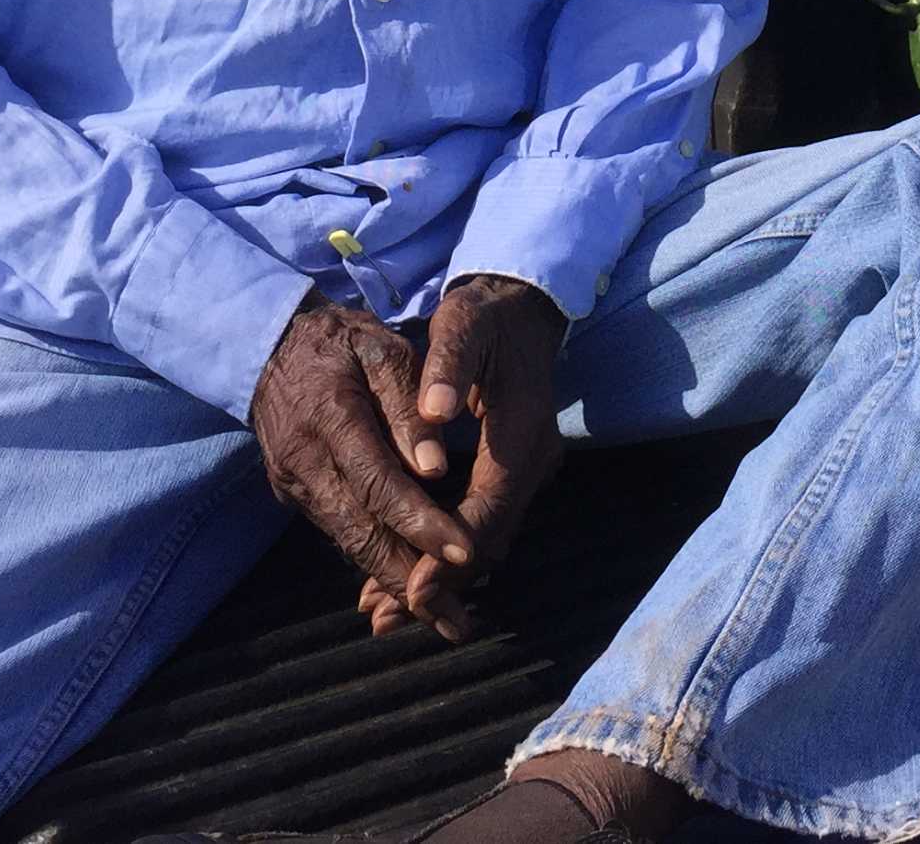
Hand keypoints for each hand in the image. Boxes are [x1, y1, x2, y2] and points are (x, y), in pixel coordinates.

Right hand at [251, 296, 475, 623]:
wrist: (269, 346)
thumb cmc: (342, 343)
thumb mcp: (382, 351)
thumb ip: (408, 406)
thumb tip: (436, 467)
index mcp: (331, 419)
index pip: (380, 484)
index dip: (422, 525)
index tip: (463, 553)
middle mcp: (305, 463)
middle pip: (361, 533)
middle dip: (409, 581)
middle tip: (457, 620)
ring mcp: (294, 483)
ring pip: (348, 543)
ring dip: (392, 583)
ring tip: (440, 618)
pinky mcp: (293, 493)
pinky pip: (338, 534)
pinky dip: (372, 561)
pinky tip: (405, 583)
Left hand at [358, 273, 568, 640]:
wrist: (522, 305)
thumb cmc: (484, 317)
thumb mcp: (463, 328)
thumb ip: (448, 367)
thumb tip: (434, 410)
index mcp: (520, 436)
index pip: (485, 513)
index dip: (446, 554)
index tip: (406, 586)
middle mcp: (532, 462)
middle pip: (488, 542)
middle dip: (441, 582)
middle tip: (386, 614)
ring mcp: (526, 469)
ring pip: (487, 540)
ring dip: (443, 575)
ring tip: (387, 606)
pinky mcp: (512, 471)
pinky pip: (483, 523)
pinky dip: (449, 552)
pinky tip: (410, 568)